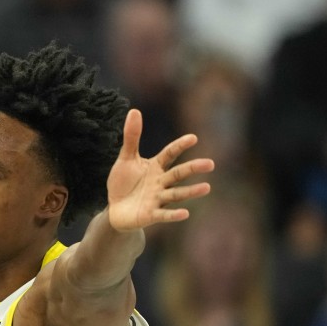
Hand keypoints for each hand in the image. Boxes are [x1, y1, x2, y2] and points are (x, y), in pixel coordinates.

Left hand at [107, 109, 213, 231]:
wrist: (115, 210)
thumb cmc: (123, 183)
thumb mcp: (126, 159)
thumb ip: (132, 137)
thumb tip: (134, 110)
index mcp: (156, 167)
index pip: (169, 154)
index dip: (180, 146)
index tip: (193, 138)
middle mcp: (160, 182)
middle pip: (178, 174)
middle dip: (193, 168)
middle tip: (211, 164)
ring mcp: (157, 199)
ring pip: (176, 194)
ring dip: (191, 192)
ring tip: (207, 187)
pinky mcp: (151, 215)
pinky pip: (163, 215)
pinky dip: (173, 215)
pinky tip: (185, 213)